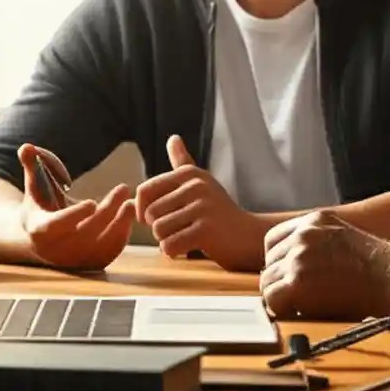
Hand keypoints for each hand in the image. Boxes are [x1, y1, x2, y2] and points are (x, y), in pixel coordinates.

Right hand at [17, 143, 134, 269]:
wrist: (46, 236)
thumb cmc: (42, 203)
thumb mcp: (35, 185)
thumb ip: (32, 165)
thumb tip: (27, 147)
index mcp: (40, 230)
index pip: (56, 226)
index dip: (74, 216)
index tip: (92, 202)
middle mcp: (57, 250)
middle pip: (85, 233)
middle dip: (106, 211)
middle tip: (123, 189)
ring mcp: (76, 260)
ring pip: (101, 245)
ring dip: (118, 224)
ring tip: (129, 202)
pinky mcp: (92, 263)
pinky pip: (110, 251)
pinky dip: (122, 234)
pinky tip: (128, 214)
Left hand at [135, 135, 265, 271]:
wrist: (248, 236)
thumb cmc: (217, 211)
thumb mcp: (199, 184)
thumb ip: (182, 163)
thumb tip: (173, 138)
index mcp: (188, 173)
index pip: (144, 190)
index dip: (142, 210)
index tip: (152, 220)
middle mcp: (195, 186)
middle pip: (150, 214)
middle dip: (158, 228)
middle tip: (179, 230)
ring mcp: (202, 207)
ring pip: (158, 230)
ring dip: (167, 241)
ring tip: (186, 237)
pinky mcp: (206, 230)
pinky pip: (170, 245)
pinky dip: (173, 252)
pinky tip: (188, 249)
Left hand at [260, 211, 389, 319]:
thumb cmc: (379, 267)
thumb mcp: (344, 237)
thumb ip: (317, 243)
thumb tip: (291, 266)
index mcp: (315, 220)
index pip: (273, 239)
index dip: (278, 261)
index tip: (289, 276)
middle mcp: (303, 234)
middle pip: (269, 262)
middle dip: (280, 280)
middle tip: (298, 296)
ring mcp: (299, 256)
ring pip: (268, 281)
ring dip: (281, 296)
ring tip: (303, 305)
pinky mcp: (299, 281)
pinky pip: (272, 299)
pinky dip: (282, 309)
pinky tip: (301, 311)